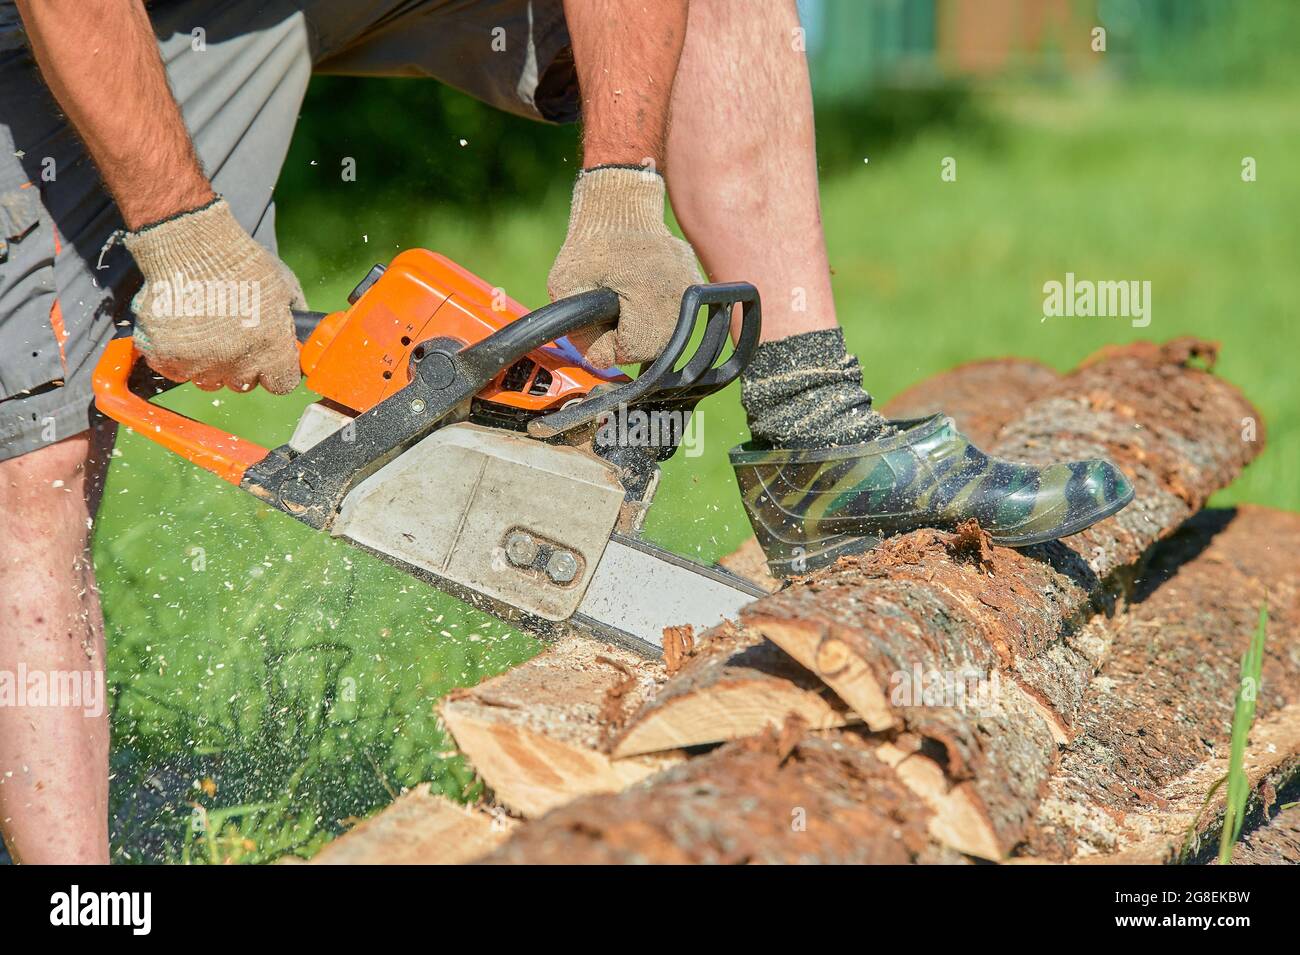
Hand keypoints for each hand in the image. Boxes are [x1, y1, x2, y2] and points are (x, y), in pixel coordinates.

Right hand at [124, 197, 303, 393]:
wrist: (191, 245)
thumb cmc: (240, 261)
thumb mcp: (283, 286)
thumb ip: (294, 316)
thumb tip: (302, 335)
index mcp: (272, 350)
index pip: (281, 384)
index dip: (276, 372)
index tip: (270, 361)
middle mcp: (237, 363)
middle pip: (243, 384)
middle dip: (241, 365)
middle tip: (232, 335)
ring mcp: (200, 363)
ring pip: (208, 380)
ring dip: (208, 363)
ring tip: (204, 329)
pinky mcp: (166, 357)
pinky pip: (174, 369)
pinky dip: (175, 355)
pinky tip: (181, 328)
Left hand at [547, 166, 701, 366]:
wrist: (621, 206)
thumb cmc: (590, 244)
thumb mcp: (565, 285)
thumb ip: (578, 331)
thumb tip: (600, 362)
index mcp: (646, 291)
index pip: (632, 350)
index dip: (607, 346)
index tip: (598, 325)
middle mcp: (677, 292)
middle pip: (653, 349)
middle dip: (628, 341)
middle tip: (611, 315)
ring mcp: (691, 287)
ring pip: (669, 339)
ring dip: (645, 332)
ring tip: (627, 306)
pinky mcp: (696, 283)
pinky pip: (678, 319)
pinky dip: (659, 318)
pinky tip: (642, 297)